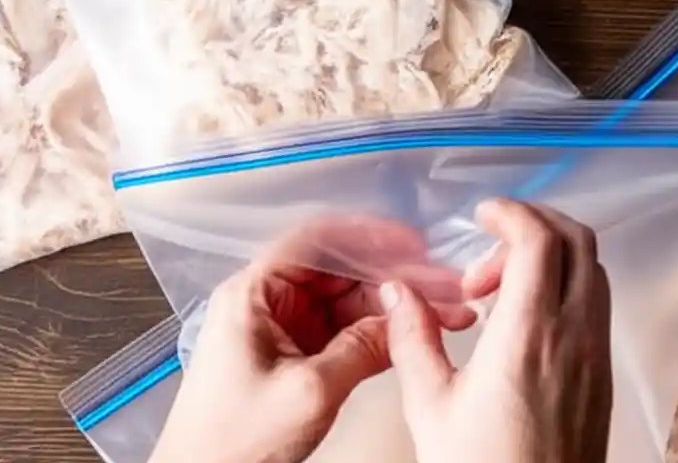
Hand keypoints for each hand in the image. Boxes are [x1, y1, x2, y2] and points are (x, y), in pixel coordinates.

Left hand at [151, 217, 475, 462]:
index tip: (414, 245)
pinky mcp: (290, 358)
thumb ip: (360, 349)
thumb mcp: (307, 393)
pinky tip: (411, 336)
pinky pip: (340, 333)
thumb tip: (405, 318)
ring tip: (445, 311)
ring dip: (391, 307)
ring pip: (345, 303)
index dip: (368, 237)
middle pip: (337, 271)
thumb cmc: (232, 440)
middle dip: (392, 276)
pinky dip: (375, 334)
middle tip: (443, 285)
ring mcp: (278, 331)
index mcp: (253, 295)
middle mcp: (265, 303)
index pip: (315, 241)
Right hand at [382, 199, 612, 462]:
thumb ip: (412, 338)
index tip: (481, 215)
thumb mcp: (430, 406)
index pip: (539, 240)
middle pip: (578, 241)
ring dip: (549, 259)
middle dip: (533, 225)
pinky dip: (563, 290)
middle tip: (486, 248)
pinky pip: (594, 307)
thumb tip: (398, 291)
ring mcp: (594, 355)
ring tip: (496, 293)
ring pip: (592, 272)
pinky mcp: (600, 376)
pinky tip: (520, 324)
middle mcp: (573, 336)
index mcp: (529, 335)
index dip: (511, 212)